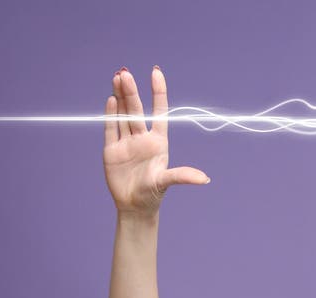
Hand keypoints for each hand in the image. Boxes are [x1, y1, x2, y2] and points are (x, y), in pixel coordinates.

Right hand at [102, 66, 209, 215]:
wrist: (134, 207)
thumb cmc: (153, 195)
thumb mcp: (167, 183)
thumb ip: (183, 176)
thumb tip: (205, 179)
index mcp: (158, 142)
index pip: (159, 112)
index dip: (158, 93)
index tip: (156, 72)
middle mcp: (142, 138)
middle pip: (136, 110)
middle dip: (132, 91)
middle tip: (125, 73)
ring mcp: (126, 142)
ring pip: (122, 114)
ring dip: (120, 96)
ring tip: (117, 76)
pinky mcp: (111, 149)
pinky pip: (110, 127)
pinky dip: (110, 114)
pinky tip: (111, 99)